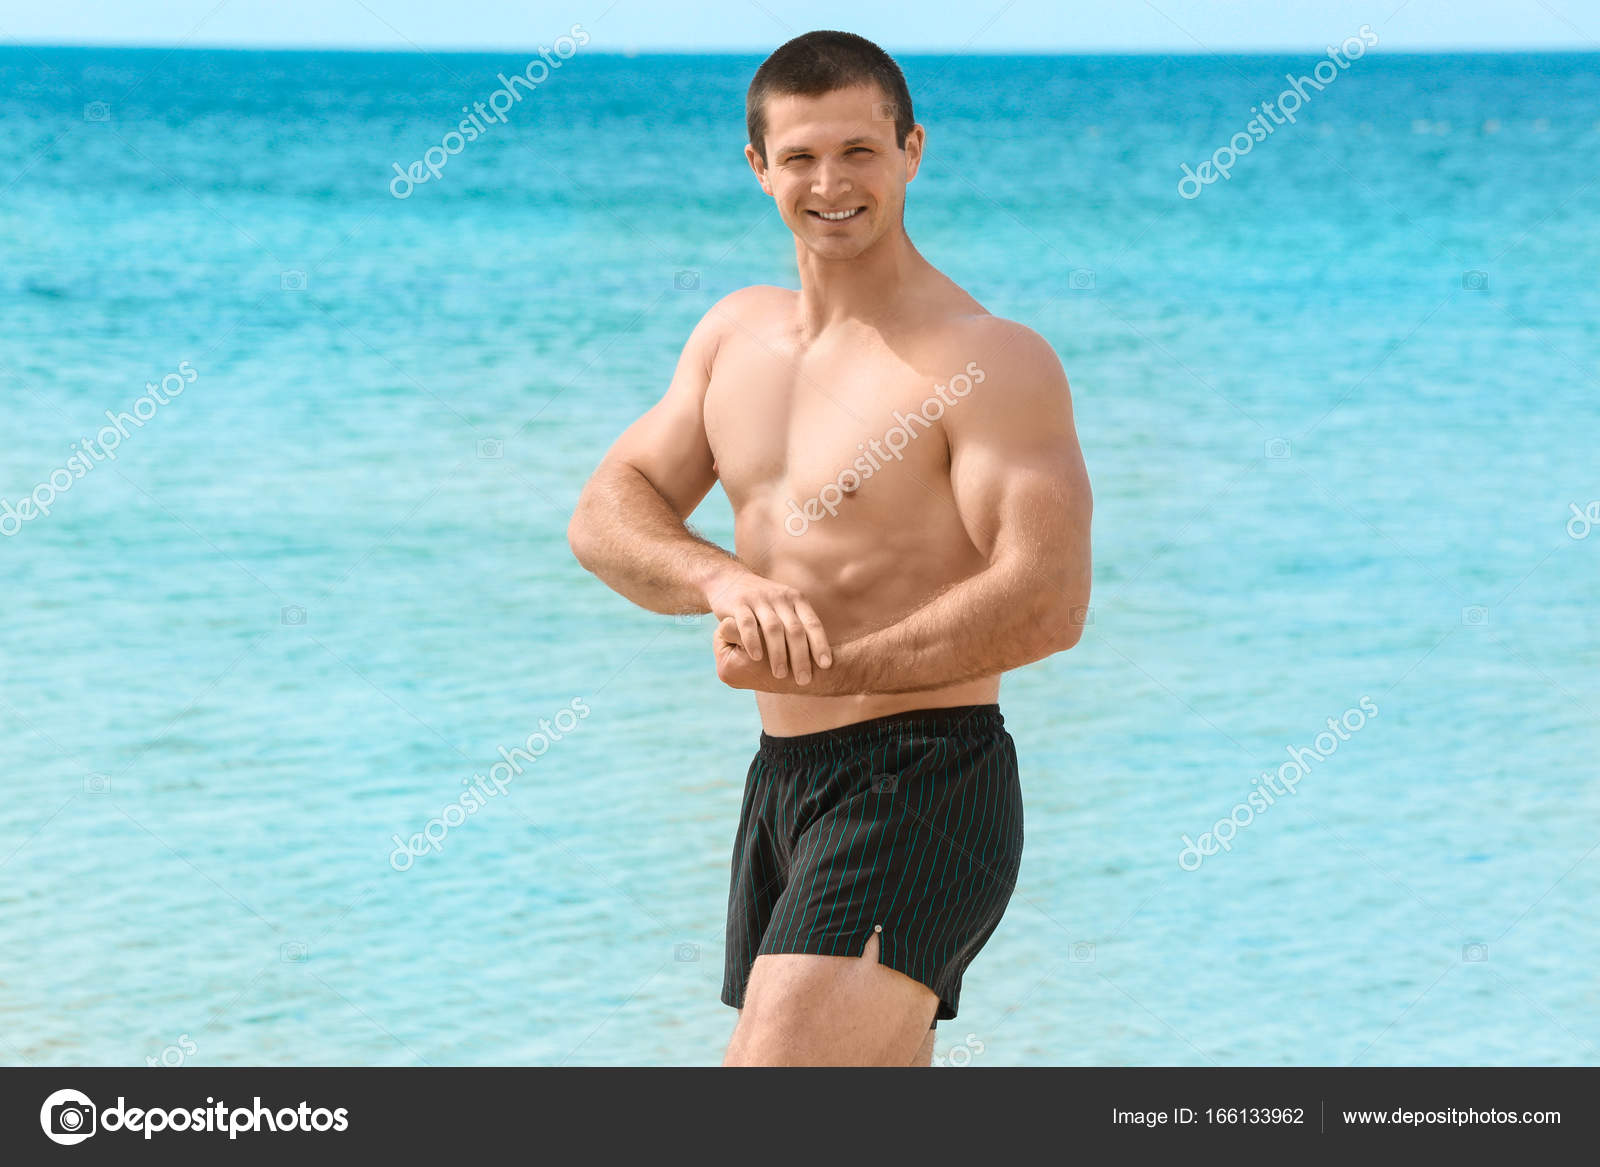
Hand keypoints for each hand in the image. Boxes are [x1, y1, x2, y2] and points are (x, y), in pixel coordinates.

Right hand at [702, 566, 830, 684]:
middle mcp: (780, 598)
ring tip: (780, 674)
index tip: (825, 665)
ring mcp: (759, 600)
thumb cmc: (763, 603)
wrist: (729, 579)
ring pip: (773, 628)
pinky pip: (747, 624)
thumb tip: (821, 655)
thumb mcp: (785, 607)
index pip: (813, 623)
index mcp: (796, 599)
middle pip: (795, 630)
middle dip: (801, 657)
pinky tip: (756, 658)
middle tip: (804, 679)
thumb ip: (801, 625)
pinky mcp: (739, 603)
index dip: (820, 644)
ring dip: (778, 654)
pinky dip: (753, 642)